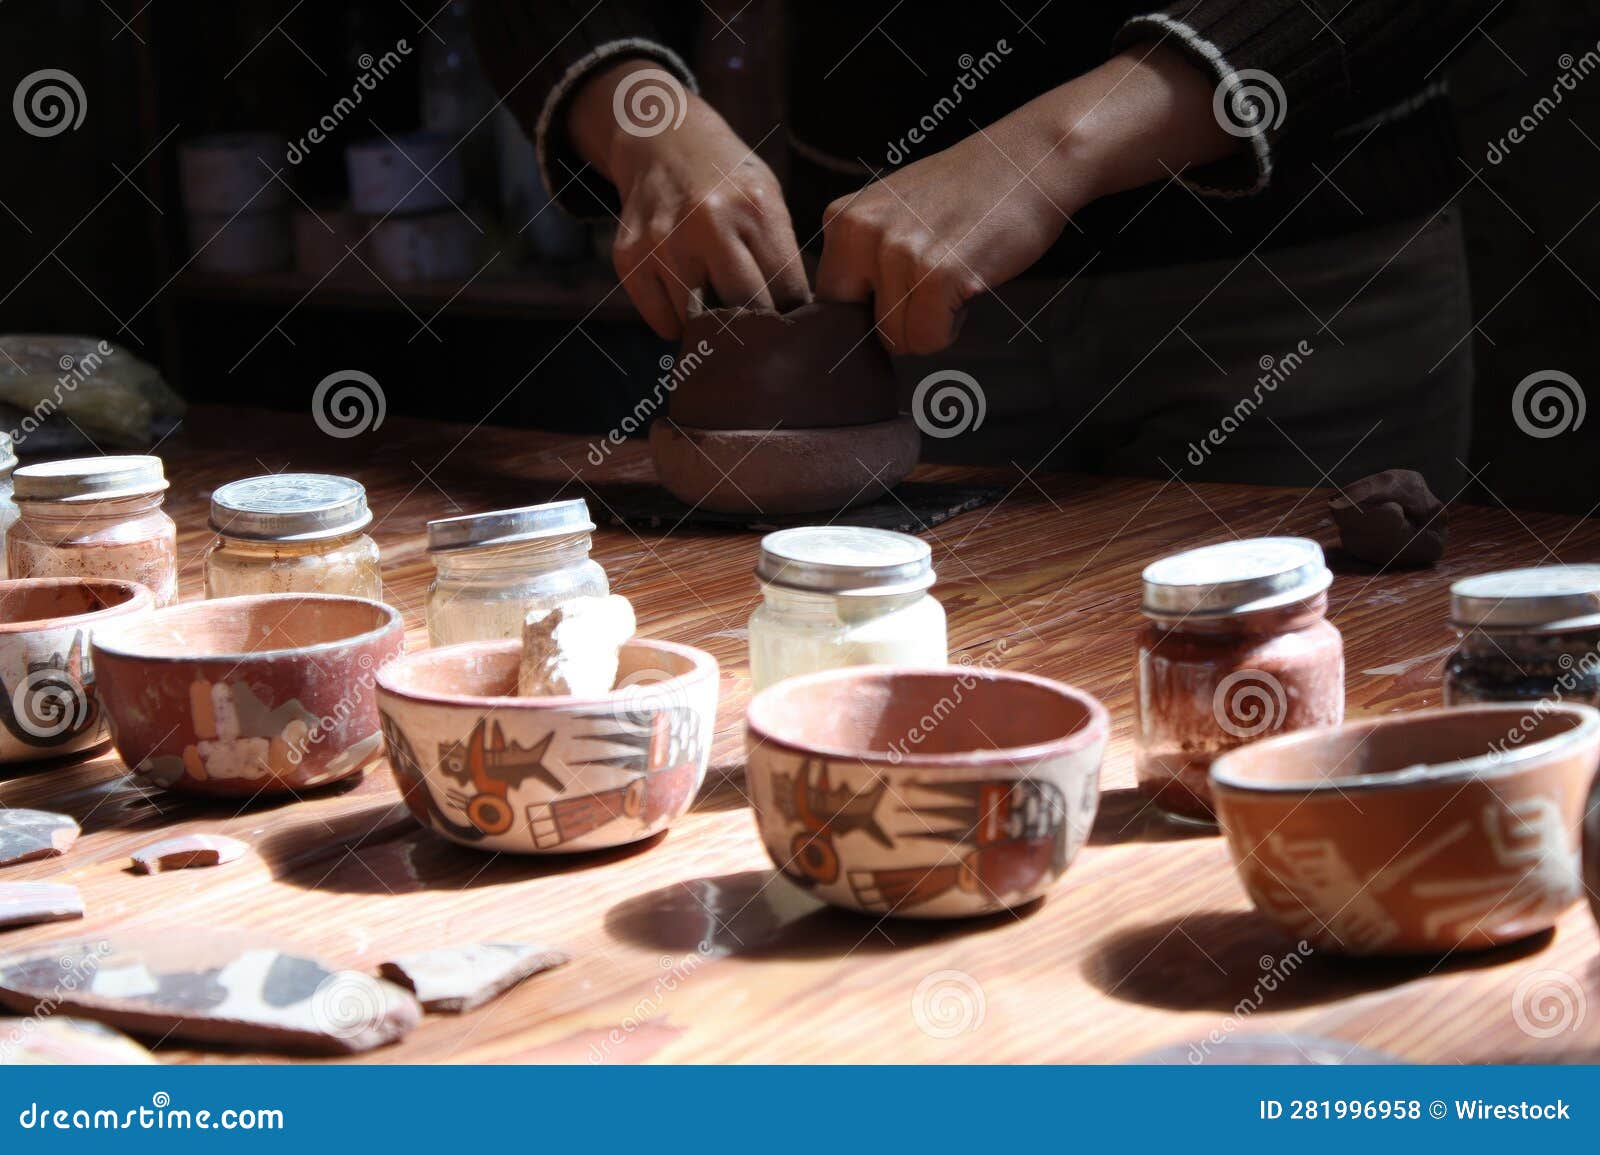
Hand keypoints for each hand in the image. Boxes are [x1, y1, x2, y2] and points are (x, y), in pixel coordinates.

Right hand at [569, 61, 809, 338]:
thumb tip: (792, 329)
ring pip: (699, 322)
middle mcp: (707, 222)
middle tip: (759, 332)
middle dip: (756, 329)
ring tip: (721, 313)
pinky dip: (678, 324)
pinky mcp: (629, 256)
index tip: (792, 326)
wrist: (663, 140)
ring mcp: (663, 240)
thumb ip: (780, 258)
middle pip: (744, 312)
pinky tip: (688, 303)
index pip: (787, 294)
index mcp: (755, 208)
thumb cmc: (729, 182)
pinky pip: (663, 321)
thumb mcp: (768, 201)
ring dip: (713, 328)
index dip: (793, 317)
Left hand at [816, 117, 1083, 355]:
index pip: (832, 304)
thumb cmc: (967, 191)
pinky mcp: (938, 274)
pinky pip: (928, 339)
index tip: (903, 289)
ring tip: (954, 275)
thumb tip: (844, 323)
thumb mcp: (892, 210)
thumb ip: (862, 254)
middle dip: (896, 323)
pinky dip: (952, 327)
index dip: (870, 309)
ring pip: (897, 340)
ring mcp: (898, 253)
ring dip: (929, 322)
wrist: (1028, 158)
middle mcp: (860, 233)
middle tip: (930, 286)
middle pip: (861, 328)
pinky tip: (966, 285)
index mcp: (842, 219)